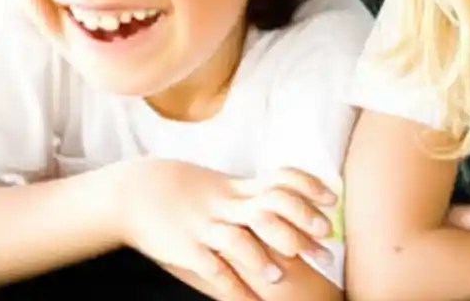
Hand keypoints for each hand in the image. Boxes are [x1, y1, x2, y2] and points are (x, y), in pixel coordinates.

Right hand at [118, 158, 337, 299]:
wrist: (135, 192)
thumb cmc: (186, 190)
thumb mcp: (222, 186)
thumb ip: (254, 191)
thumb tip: (291, 196)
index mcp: (239, 188)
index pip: (282, 181)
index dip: (310, 188)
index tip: (334, 201)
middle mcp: (226, 205)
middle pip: (270, 210)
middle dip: (300, 227)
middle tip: (324, 247)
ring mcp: (205, 226)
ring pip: (239, 240)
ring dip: (262, 259)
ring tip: (281, 276)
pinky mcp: (184, 248)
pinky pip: (211, 269)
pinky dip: (232, 287)